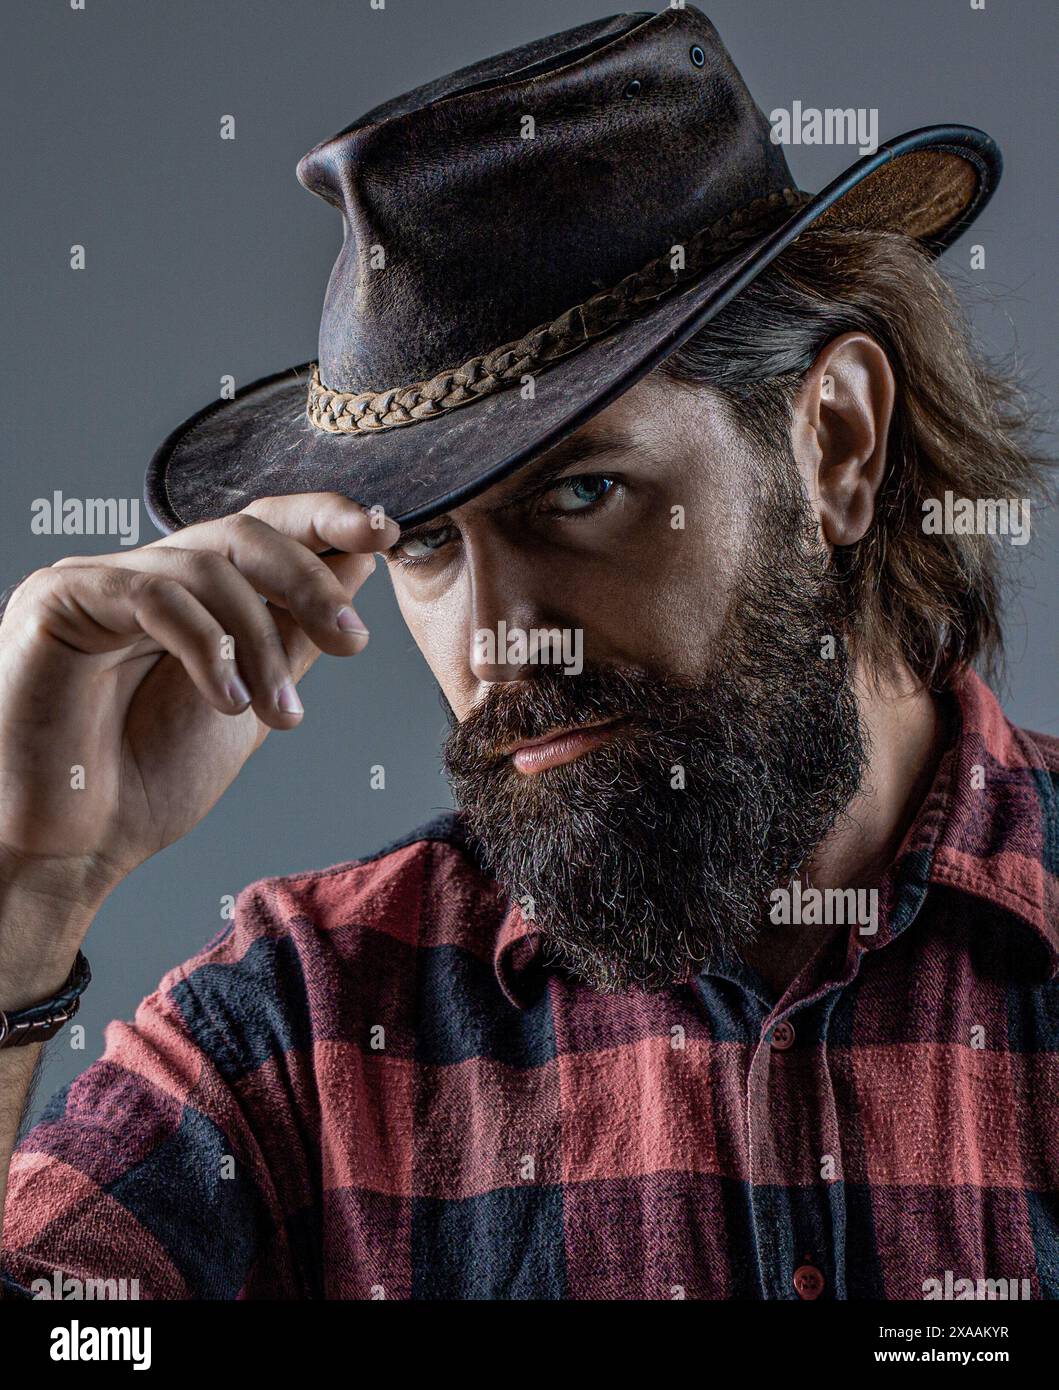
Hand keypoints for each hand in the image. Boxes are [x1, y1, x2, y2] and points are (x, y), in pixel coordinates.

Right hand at [0, 492, 397, 912]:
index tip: (386, 532)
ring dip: (261, 642)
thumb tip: (358, 564)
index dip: (325, 519)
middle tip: (350, 643)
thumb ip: (295, 632)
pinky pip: (153, 593)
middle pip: (244, 531)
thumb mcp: (253, 699)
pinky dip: (205, 646)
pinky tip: (227, 701)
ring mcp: (101, 580)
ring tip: (279, 716)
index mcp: (193, 595)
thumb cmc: (148, 781)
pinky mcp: (60, 598)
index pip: (264, 528)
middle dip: (310, 581)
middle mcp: (147, 574)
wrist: (73, 847)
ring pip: (207, 565)